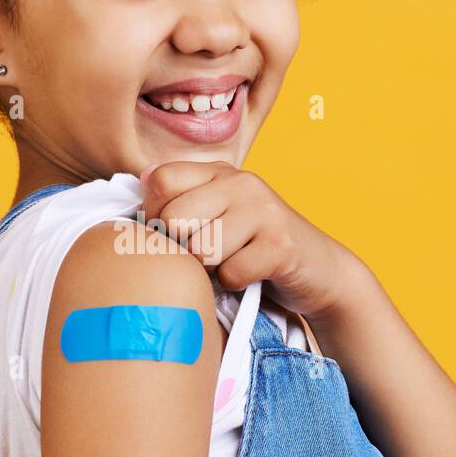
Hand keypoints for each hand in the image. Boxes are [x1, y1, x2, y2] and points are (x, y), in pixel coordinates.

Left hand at [137, 161, 368, 323]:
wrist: (321, 272)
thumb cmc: (253, 250)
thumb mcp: (216, 218)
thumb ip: (179, 203)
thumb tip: (134, 195)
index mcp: (218, 172)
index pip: (159, 180)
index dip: (156, 215)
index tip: (177, 234)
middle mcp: (240, 182)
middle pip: (174, 218)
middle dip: (183, 250)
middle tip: (207, 258)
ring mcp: (263, 209)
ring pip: (201, 248)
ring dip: (210, 270)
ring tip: (230, 265)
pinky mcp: (281, 243)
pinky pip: (231, 272)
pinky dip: (235, 284)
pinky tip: (252, 276)